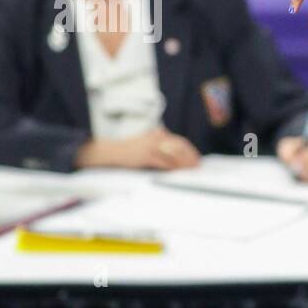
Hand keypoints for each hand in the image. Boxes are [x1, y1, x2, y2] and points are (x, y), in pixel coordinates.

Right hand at [75, 127, 200, 170]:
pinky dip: (173, 168)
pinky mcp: (145, 156)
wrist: (110, 151)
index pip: (180, 141)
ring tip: (191, 171)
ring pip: (174, 154)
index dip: (191, 151)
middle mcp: (156, 138)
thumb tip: (175, 154)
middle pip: (180, 147)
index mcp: (157, 134)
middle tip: (197, 167)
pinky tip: (178, 172)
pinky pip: (164, 162)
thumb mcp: (145, 143)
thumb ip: (159, 145)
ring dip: (184, 164)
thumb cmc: (128, 151)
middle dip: (191, 157)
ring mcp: (151, 146)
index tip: (196, 160)